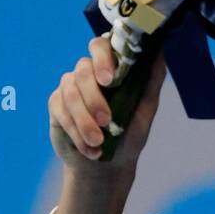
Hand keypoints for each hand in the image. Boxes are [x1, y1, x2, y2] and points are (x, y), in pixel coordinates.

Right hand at [48, 34, 166, 171]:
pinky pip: (61, 110)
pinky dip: (76, 132)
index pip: (100, 46)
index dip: (103, 59)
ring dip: (85, 121)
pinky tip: (90, 149)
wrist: (107, 167)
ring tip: (99, 142)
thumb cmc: (129, 135)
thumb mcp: (145, 110)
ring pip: (71, 93)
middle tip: (107, 121)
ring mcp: (70, 87)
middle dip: (94, 97)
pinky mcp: (56, 104)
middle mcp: (87, 73)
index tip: (109, 80)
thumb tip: (158, 50)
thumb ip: (151, 80)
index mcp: (109, 69)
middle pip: (83, 70)